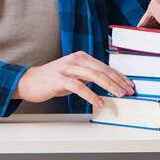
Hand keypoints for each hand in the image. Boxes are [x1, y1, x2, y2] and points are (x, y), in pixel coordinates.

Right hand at [13, 50, 134, 110]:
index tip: (129, 85)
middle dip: (118, 81)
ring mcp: (67, 68)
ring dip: (109, 86)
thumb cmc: (52, 80)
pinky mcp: (59, 79)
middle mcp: (75, 59)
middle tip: (128, 91)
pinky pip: (79, 87)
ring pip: (93, 76)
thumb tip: (108, 83)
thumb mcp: (73, 74)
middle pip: (102, 70)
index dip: (118, 76)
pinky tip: (99, 102)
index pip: (104, 66)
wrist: (29, 81)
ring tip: (119, 95)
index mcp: (80, 56)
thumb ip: (88, 76)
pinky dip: (91, 95)